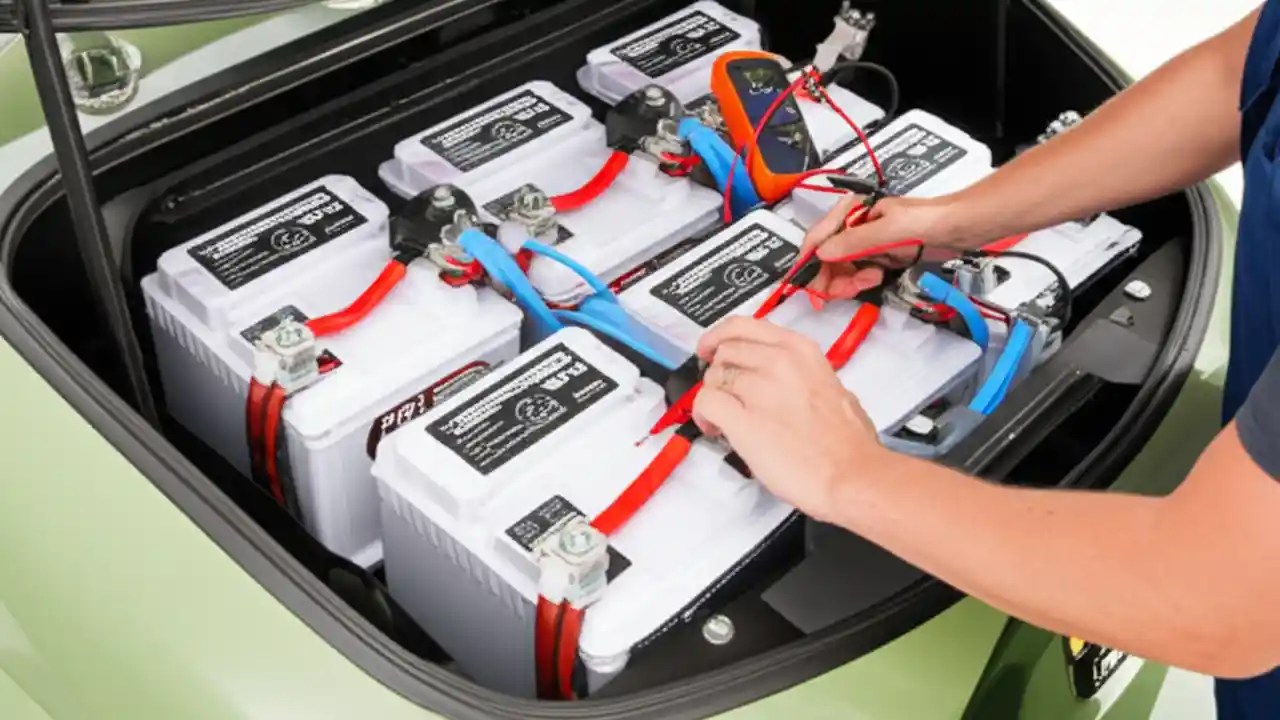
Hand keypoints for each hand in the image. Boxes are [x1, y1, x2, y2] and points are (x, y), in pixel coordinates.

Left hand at [691, 316, 887, 523]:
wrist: (851, 474)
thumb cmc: (849, 441)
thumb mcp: (834, 386)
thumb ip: (804, 375)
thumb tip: (789, 385)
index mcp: (799, 349)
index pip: (743, 326)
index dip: (719, 337)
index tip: (712, 349)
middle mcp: (777, 361)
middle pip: (724, 352)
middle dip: (719, 373)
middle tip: (725, 395)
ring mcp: (758, 388)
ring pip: (713, 377)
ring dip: (713, 396)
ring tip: (722, 419)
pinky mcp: (742, 420)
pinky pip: (706, 403)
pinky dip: (703, 415)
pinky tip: (714, 429)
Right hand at [802, 193, 959, 303]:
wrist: (960, 227)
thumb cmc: (926, 221)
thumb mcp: (888, 230)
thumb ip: (854, 242)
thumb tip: (821, 255)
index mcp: (851, 212)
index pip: (818, 238)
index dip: (808, 262)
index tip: (807, 287)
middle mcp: (854, 226)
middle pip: (827, 257)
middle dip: (831, 277)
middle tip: (838, 295)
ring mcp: (867, 242)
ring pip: (842, 268)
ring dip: (849, 281)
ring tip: (869, 282)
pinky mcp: (879, 256)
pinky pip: (859, 273)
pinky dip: (863, 281)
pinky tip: (876, 279)